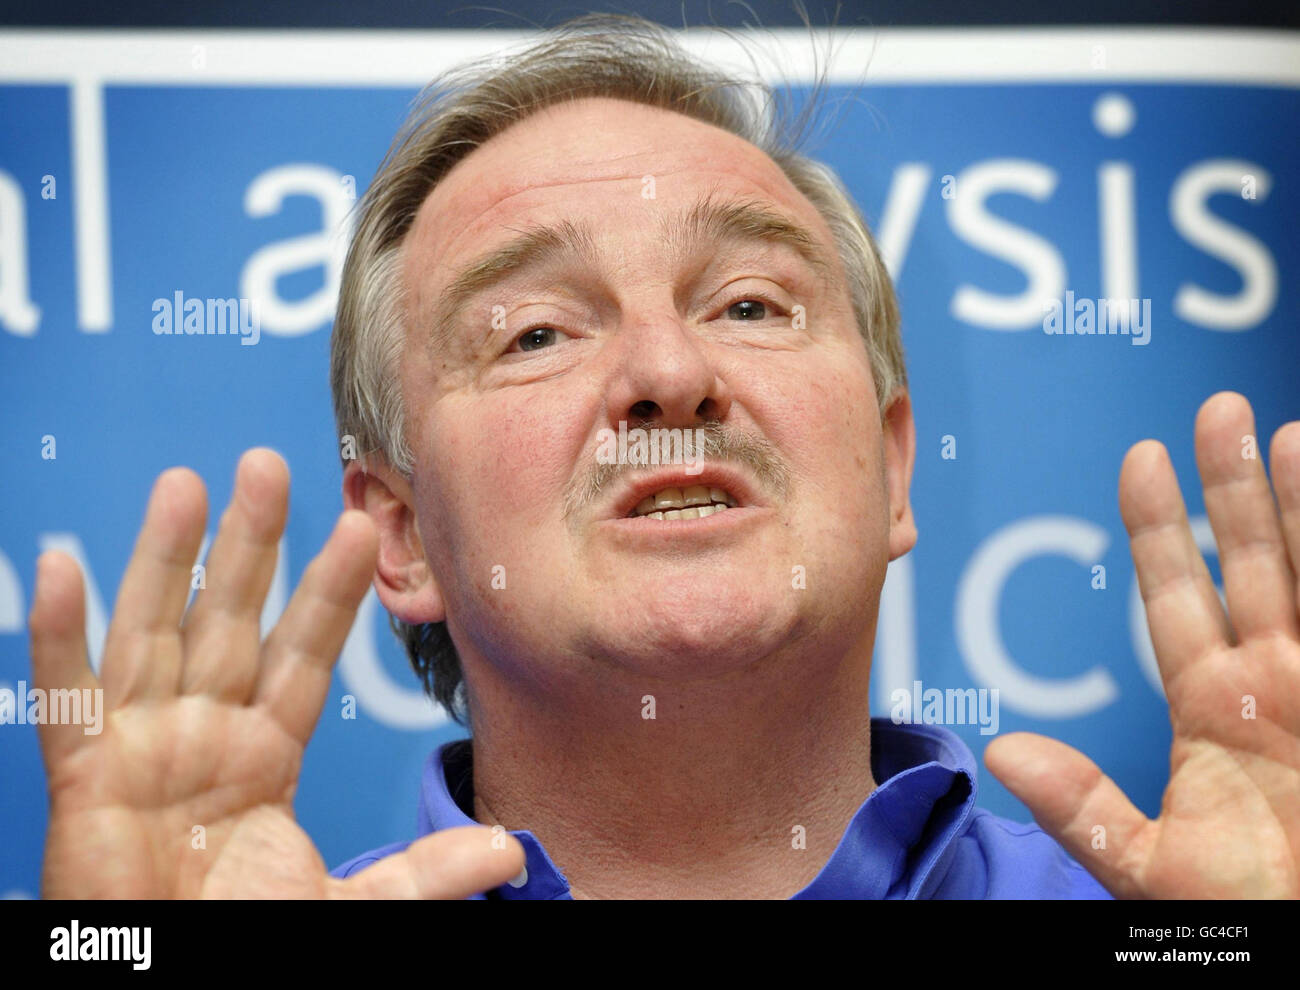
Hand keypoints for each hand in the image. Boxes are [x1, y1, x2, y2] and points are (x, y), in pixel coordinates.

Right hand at [30, 449, 523, 898]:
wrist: (170, 985)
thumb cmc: (243, 941)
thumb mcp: (346, 906)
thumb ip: (422, 873)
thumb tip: (506, 853)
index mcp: (266, 753)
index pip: (303, 653)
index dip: (328, 591)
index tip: (358, 526)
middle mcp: (205, 733)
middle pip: (231, 620)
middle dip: (249, 545)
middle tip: (267, 465)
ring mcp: (141, 746)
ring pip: (154, 632)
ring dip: (164, 559)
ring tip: (183, 485)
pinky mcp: (82, 776)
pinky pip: (66, 696)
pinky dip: (60, 633)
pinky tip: (60, 565)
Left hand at [985, 392, 1299, 897]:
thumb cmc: (1246, 916)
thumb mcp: (1155, 868)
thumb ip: (1086, 808)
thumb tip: (1002, 753)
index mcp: (1213, 710)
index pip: (1176, 595)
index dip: (1159, 528)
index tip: (1141, 459)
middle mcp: (1273, 685)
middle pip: (1249, 563)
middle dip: (1235, 488)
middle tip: (1219, 407)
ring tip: (1285, 430)